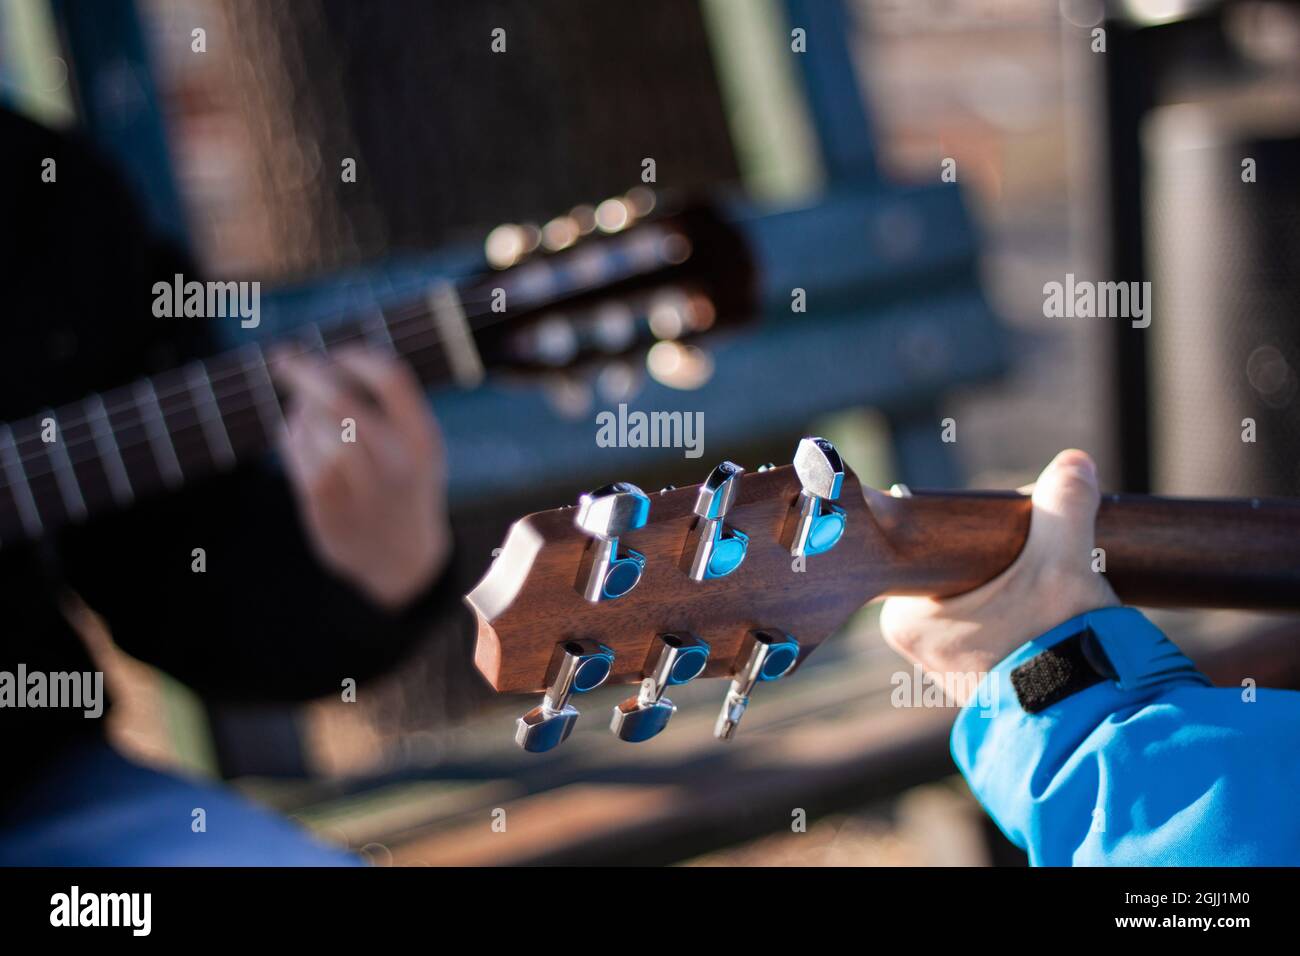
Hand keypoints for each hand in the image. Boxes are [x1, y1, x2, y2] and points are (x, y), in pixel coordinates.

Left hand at [272, 346, 450, 609]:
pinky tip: (296, 439)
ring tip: (303, 412)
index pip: (392, 379)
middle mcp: (396, 462)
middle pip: (343, 401)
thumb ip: (391, 410)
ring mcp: (362, 487)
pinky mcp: (329, 507)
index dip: (356, 357)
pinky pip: (298, 457)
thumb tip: (328, 363)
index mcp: (422, 439)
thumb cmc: (403, 488)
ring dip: (300, 411)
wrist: (403, 560)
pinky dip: (290, 438)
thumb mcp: (418, 448)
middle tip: (284, 360)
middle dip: (306, 373)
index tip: (335, 352)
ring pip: (316, 428)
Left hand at [879, 449, 1117, 700]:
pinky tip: (1050, 612)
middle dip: (1003, 556)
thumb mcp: (1063, 566)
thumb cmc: (1058, 647)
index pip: (932, 544)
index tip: (1010, 518)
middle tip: (1042, 551)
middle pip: (958, 569)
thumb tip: (1073, 463)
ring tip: (1052, 586)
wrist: (1090, 724)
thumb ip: (1063, 507)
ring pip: (978, 598)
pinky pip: (994, 628)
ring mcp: (943, 665)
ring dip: (1014, 586)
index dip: (976, 527)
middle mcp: (913, 643)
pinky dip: (1020, 615)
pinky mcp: (979, 680)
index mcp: (906, 615)